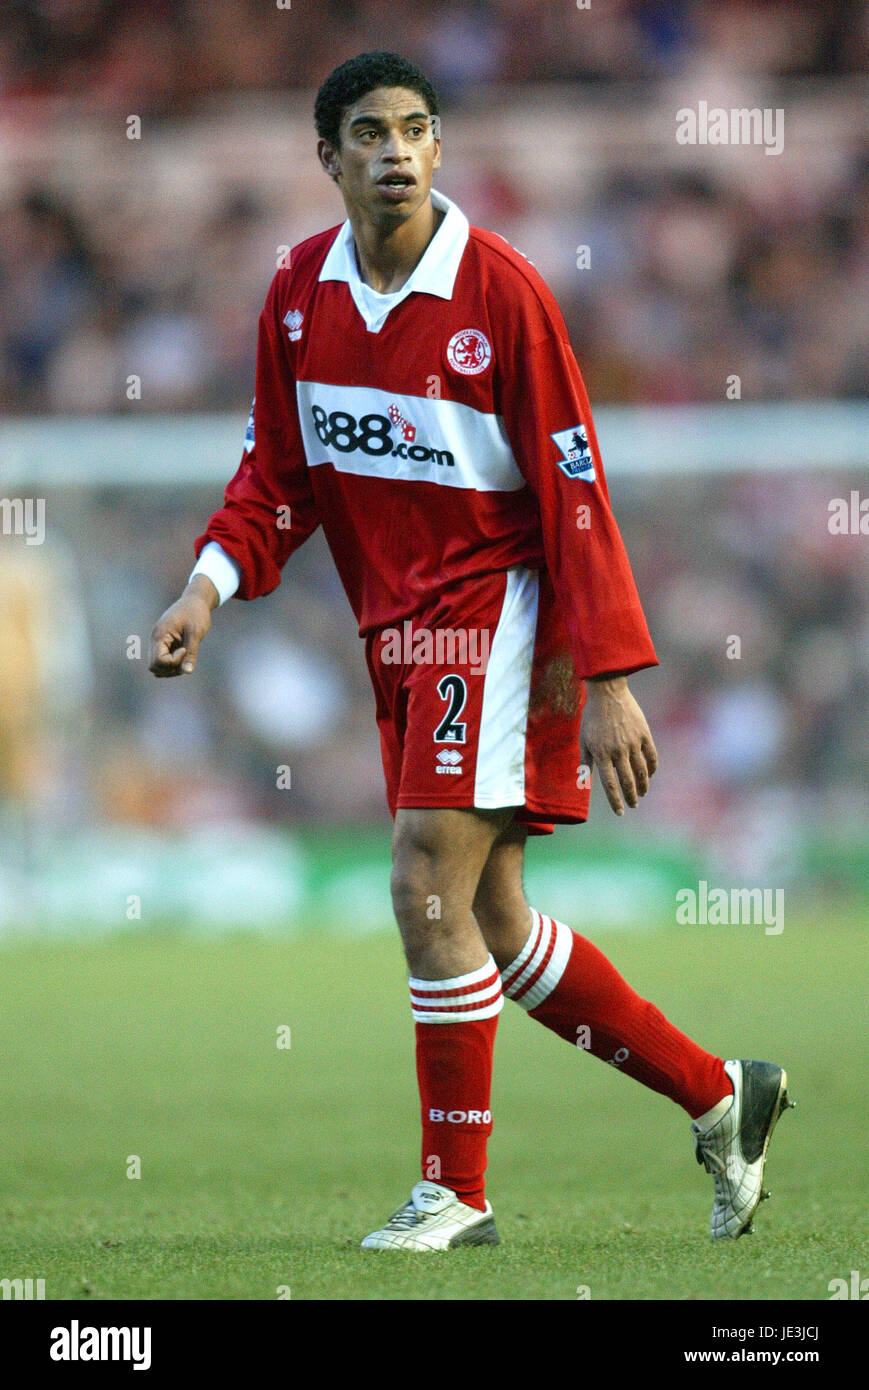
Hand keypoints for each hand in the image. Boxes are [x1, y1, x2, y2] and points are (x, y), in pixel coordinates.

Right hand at [148, 576, 217, 677]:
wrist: (195, 600)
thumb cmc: (195, 613)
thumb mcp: (195, 632)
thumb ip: (191, 653)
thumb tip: (187, 672)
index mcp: (159, 635)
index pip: (158, 661)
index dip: (173, 662)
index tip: (185, 649)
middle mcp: (155, 640)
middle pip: (154, 667)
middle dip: (171, 668)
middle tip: (187, 657)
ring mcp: (158, 642)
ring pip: (158, 667)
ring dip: (172, 668)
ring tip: (186, 657)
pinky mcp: (165, 644)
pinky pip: (163, 661)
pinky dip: (173, 664)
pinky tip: (185, 656)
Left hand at [580, 674, 657, 815]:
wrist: (608, 693)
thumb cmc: (592, 717)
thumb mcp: (584, 739)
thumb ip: (586, 762)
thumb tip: (583, 782)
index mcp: (602, 754)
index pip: (610, 785)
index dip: (616, 801)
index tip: (620, 812)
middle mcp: (618, 751)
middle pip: (628, 781)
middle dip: (631, 797)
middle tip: (633, 805)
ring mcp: (633, 743)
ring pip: (642, 771)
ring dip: (643, 785)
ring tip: (642, 793)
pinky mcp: (644, 734)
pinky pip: (652, 756)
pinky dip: (652, 768)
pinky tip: (650, 775)